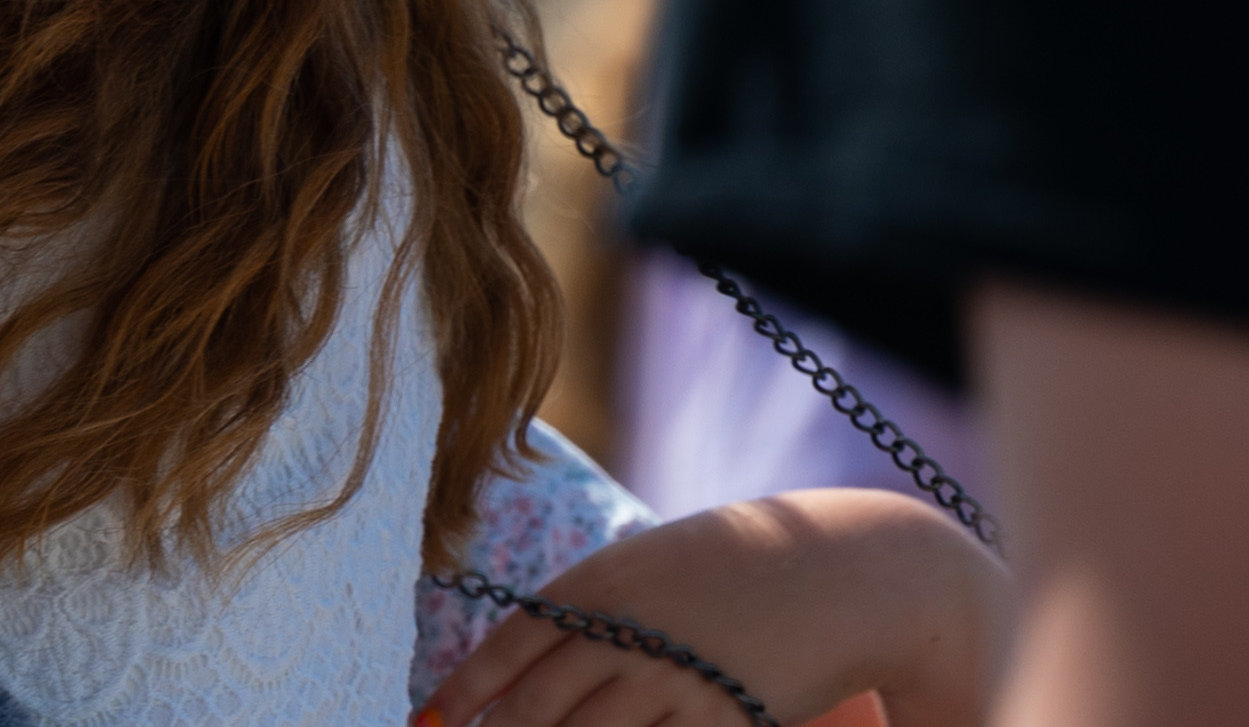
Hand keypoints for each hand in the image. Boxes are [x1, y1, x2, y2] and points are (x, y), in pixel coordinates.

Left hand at [426, 492, 1005, 726]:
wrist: (846, 571)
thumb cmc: (739, 565)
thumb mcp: (649, 566)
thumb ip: (594, 610)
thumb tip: (535, 654)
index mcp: (599, 585)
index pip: (510, 646)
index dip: (465, 690)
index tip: (429, 720)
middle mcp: (627, 634)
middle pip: (539, 707)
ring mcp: (676, 683)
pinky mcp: (726, 722)